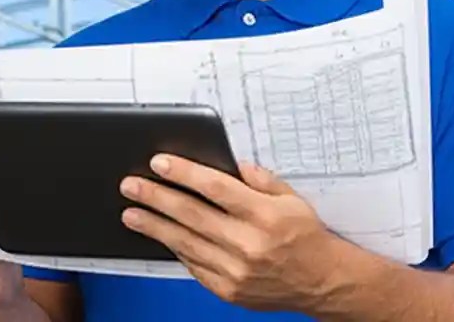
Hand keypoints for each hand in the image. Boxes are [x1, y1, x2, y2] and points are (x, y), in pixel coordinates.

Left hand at [118, 154, 346, 312]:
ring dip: (154, 226)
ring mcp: (236, 270)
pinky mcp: (228, 289)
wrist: (322, 282)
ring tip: (131, 213)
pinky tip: (160, 236)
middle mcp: (249, 243)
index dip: (184, 174)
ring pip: (186, 242)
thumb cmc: (305, 237)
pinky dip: (175, 248)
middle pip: (193, 215)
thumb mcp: (292, 198)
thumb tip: (232, 165)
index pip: (216, 188)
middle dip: (156, 198)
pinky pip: (194, 265)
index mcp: (265, 215)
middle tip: (131, 186)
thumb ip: (260, 179)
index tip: (159, 163)